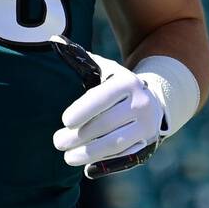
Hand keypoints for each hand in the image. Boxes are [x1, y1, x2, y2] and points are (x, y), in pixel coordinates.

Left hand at [51, 38, 166, 178]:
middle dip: (78, 136)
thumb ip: (80, 58)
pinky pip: (123, 157)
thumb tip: (54, 40)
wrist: (154, 100)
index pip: (101, 98)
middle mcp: (140, 104)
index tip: (64, 121)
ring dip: (88, 153)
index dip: (82, 111)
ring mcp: (146, 126)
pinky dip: (104, 164)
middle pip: (105, 124)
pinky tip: (86, 167)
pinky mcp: (147, 145)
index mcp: (126, 83)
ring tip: (67, 157)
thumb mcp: (103, 69)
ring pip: (114, 144)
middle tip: (57, 142)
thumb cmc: (116, 86)